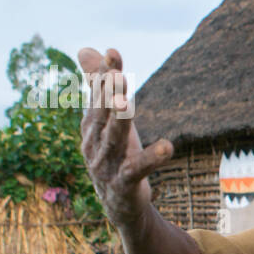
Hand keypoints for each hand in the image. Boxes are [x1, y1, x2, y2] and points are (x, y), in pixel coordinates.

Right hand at [77, 47, 173, 227]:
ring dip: (120, 121)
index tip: (112, 53)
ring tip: (127, 103)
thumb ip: (101, 86)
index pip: (97, 96)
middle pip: (101, 115)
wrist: (117, 204)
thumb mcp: (109, 121)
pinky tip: (167, 147)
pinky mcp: (123, 184)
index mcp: (91, 126)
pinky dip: (151, 159)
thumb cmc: (115, 154)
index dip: (103, 75)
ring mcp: (106, 165)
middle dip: (108, 94)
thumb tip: (85, 49)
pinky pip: (137, 170)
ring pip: (113, 140)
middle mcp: (94, 143)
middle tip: (116, 75)